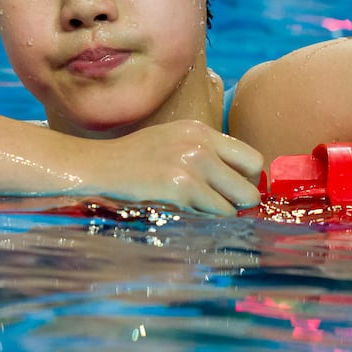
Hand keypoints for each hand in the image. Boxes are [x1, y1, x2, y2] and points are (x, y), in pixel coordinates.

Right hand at [87, 120, 263, 215]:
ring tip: (196, 210)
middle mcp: (202, 145)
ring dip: (220, 215)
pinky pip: (214, 215)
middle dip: (240, 202)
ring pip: (235, 205)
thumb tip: (239, 182)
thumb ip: (205, 153)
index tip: (232, 191)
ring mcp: (192, 166)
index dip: (247, 180)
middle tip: (221, 207)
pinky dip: (204, 220)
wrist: (98, 167)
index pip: (252, 159)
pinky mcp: (181, 188)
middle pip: (250, 185)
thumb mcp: (172, 141)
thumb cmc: (133, 159)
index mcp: (201, 131)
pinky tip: (184, 213)